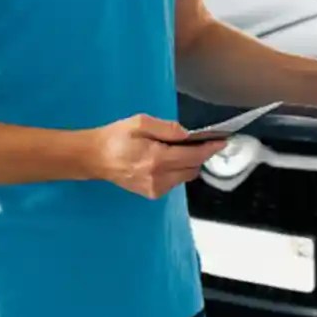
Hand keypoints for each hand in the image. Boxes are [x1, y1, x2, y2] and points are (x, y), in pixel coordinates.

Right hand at [86, 114, 227, 199]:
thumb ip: (167, 128)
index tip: (222, 141)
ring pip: (185, 176)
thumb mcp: (140, 123)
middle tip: (194, 141)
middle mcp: (159, 178)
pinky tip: (163, 161)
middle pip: (193, 168)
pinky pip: (175, 182)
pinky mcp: (152, 194)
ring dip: (187, 163)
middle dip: (198, 155)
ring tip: (173, 150)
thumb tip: (188, 134)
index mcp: (156, 159)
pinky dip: (176, 171)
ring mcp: (155, 189)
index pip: (193, 155)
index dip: (210, 148)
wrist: (94, 158)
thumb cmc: (116, 137)